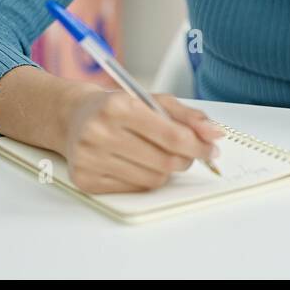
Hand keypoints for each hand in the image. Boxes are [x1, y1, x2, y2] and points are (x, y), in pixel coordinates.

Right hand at [61, 88, 225, 193]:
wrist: (73, 117)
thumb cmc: (118, 107)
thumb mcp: (153, 100)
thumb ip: (188, 116)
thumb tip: (216, 134)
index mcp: (118, 107)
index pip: (172, 136)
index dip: (199, 146)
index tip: (212, 149)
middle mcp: (99, 133)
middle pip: (165, 161)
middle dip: (186, 159)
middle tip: (189, 153)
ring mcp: (90, 159)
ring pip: (152, 179)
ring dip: (166, 171)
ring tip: (159, 155)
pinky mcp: (85, 180)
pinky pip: (134, 189)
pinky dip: (145, 179)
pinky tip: (138, 163)